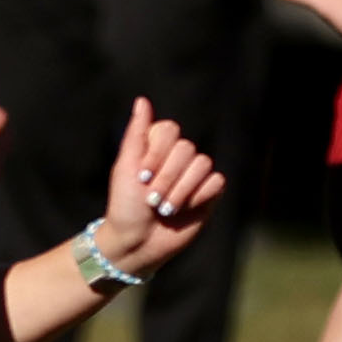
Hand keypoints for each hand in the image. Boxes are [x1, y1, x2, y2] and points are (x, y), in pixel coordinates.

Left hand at [91, 100, 225, 274]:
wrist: (137, 242)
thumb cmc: (125, 205)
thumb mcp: (124, 167)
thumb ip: (136, 134)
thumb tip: (142, 100)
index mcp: (156, 145)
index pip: (170, 130)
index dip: (157, 154)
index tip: (141, 176)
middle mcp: (177, 156)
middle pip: (187, 148)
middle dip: (167, 178)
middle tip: (151, 199)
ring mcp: (194, 174)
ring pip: (203, 164)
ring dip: (181, 190)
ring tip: (165, 208)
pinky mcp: (208, 192)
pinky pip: (216, 181)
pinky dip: (198, 197)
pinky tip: (184, 209)